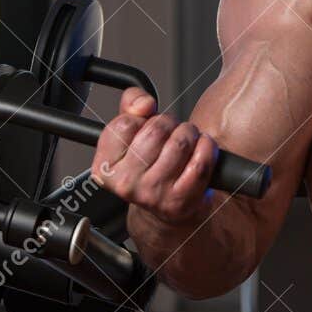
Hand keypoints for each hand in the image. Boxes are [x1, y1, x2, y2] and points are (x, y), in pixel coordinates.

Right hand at [91, 87, 219, 225]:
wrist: (167, 208)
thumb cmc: (149, 166)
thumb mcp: (130, 133)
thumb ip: (130, 105)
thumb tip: (143, 103)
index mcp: (105, 167)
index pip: (125, 124)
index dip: (142, 118)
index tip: (146, 124)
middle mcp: (126, 184)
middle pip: (157, 130)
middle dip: (170, 123)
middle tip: (171, 131)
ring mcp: (154, 194)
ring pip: (180, 143)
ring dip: (190, 133)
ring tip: (186, 140)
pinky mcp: (181, 200)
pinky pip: (200, 162)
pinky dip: (206, 148)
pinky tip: (202, 148)